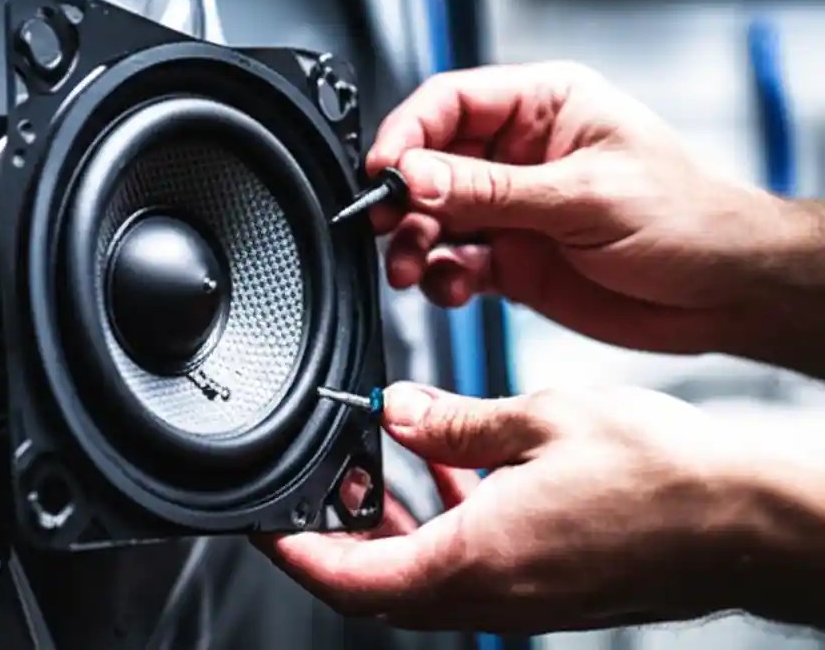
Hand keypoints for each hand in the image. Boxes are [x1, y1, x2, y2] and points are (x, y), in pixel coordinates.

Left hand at [256, 383, 824, 632]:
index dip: (298, 554)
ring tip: (371, 478)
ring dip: (384, 539)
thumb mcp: (538, 420)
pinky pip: (468, 573)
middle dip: (333, 544)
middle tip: (318, 491)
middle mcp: (492, 594)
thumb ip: (452, 420)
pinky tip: (448, 479)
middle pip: (377, 590)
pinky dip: (438, 534)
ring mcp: (522, 601)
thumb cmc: (661, 476)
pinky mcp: (547, 592)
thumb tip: (396, 409)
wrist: (745, 521)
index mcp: (475, 558)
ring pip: (420, 583)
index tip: (266, 528)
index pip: (351, 578)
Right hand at [366, 61, 807, 355]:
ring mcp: (512, 209)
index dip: (408, 133)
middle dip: (402, 198)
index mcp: (544, 107)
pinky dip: (441, 279)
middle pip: (430, 164)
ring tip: (410, 269)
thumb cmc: (688, 220)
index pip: (451, 104)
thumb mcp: (583, 197)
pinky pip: (454, 264)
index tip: (383, 170)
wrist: (726, 292)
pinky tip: (452, 288)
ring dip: (413, 245)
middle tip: (383, 225)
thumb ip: (490, 190)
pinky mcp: (511, 259)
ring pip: (434, 219)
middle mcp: (520, 155)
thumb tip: (416, 176)